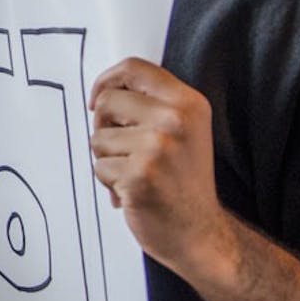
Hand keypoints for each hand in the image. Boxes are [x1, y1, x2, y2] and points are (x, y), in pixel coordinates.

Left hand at [89, 57, 232, 276]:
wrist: (201, 233)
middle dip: (104, 126)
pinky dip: (110, 183)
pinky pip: (99, 167)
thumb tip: (103, 91)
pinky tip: (134, 192)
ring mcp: (158, 147)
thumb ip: (151, 105)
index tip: (99, 99)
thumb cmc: (184, 182)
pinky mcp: (139, 175)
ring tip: (135, 174)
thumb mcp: (184, 130)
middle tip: (124, 151)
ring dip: (108, 159)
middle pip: (107, 101)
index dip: (107, 79)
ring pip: (98, 138)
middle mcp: (175, 120)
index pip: (134, 67)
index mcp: (188, 103)